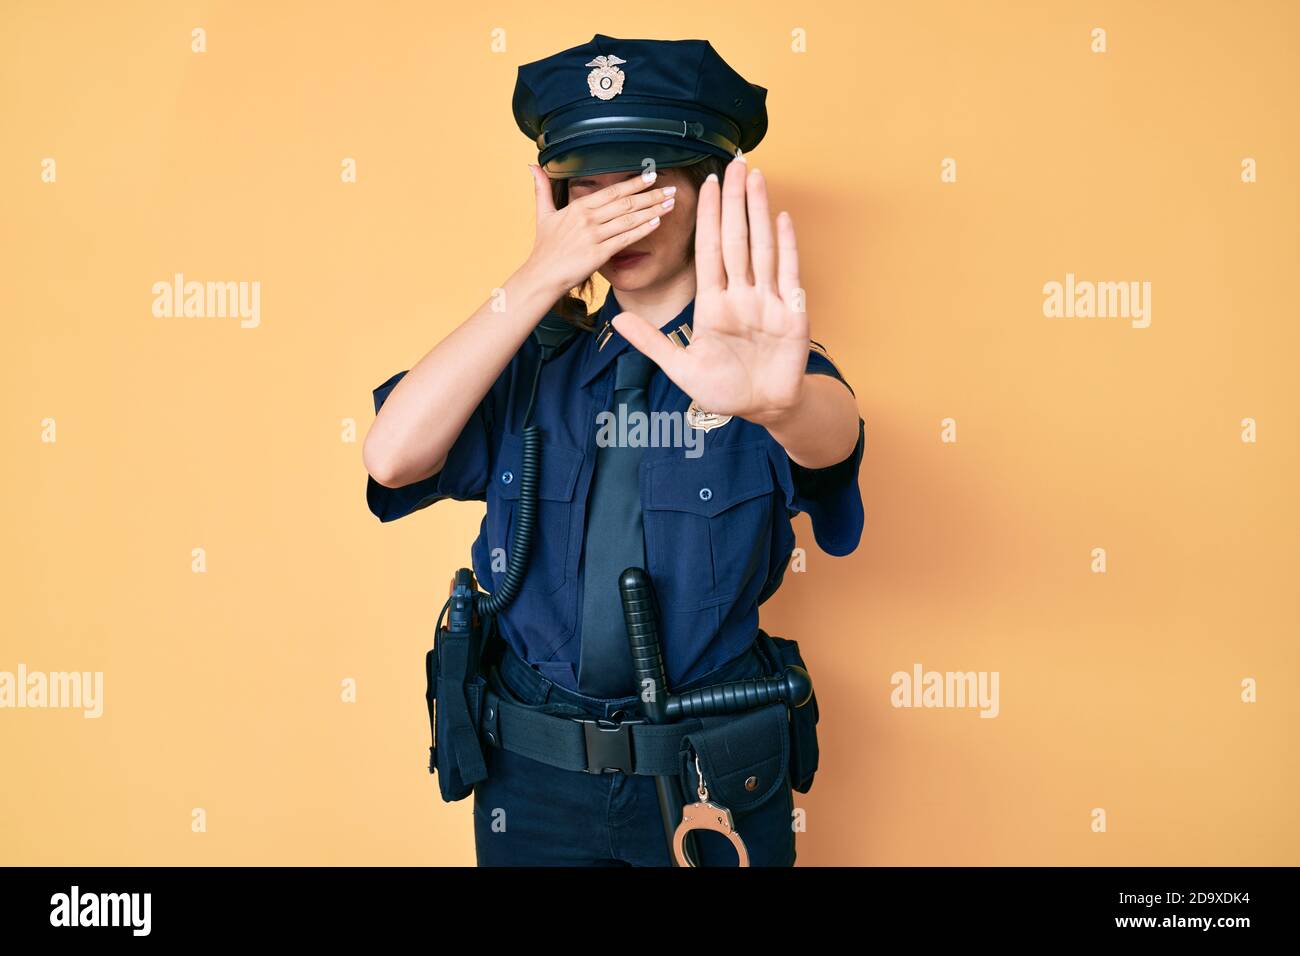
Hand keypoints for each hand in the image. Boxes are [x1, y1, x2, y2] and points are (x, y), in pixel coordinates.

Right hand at [521, 164, 677, 295]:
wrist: (542, 276)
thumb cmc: (544, 247)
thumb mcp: (542, 214)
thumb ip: (541, 188)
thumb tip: (531, 165)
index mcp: (578, 207)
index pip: (612, 191)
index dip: (634, 182)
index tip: (652, 176)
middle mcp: (587, 218)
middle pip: (625, 202)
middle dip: (651, 194)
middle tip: (670, 188)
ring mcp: (593, 236)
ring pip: (629, 219)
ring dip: (653, 210)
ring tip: (670, 203)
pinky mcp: (598, 254)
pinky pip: (626, 239)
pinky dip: (642, 229)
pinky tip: (657, 222)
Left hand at [611, 159, 808, 425]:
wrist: (764, 410)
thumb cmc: (724, 392)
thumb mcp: (681, 368)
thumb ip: (652, 343)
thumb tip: (617, 319)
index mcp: (712, 305)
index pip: (708, 252)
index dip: (707, 219)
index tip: (702, 186)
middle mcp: (740, 295)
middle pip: (736, 240)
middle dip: (733, 202)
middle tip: (732, 164)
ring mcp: (767, 301)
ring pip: (761, 248)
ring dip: (758, 211)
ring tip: (755, 177)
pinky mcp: (792, 313)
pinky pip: (788, 274)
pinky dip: (785, 246)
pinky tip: (780, 218)